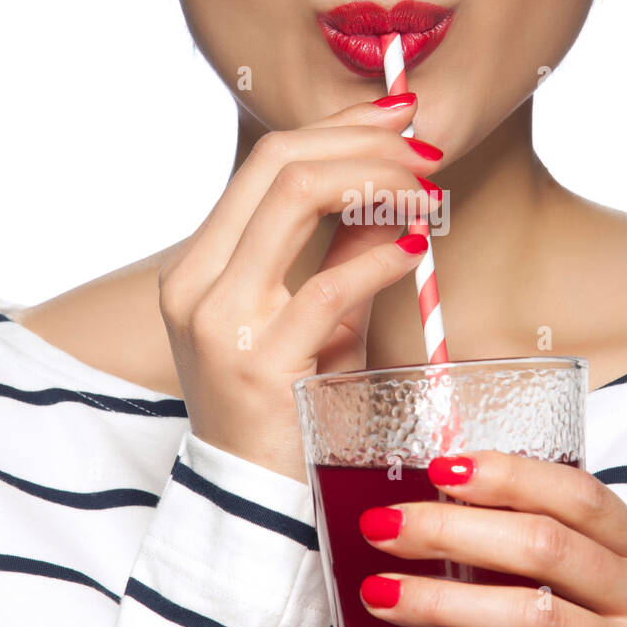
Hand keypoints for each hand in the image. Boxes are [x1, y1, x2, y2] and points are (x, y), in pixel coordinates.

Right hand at [157, 94, 442, 480]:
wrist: (256, 511)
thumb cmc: (289, 415)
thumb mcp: (318, 322)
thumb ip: (345, 251)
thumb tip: (395, 185)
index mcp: (201, 266)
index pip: (269, 159)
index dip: (342, 125)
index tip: (401, 116)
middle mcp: (197, 283)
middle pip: (280, 161)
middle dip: (365, 141)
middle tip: (428, 151)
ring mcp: (219, 320)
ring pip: (295, 195)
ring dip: (378, 180)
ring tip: (429, 194)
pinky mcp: (258, 364)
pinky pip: (330, 284)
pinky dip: (381, 256)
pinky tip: (417, 250)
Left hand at [358, 451, 626, 626]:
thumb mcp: (606, 585)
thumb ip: (551, 546)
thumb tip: (443, 505)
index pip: (576, 495)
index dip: (506, 477)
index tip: (438, 470)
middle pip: (547, 548)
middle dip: (454, 532)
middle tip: (385, 529)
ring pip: (541, 619)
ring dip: (451, 602)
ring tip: (386, 594)